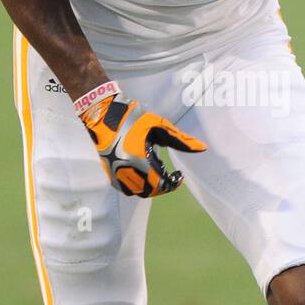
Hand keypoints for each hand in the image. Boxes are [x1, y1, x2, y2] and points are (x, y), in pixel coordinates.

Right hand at [80, 90, 205, 196]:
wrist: (102, 113)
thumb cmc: (132, 118)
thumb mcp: (159, 126)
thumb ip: (180, 140)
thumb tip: (202, 148)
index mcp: (139, 160)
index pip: (161, 184)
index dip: (173, 183)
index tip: (179, 176)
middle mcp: (125, 170)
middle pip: (149, 191)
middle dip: (162, 186)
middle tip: (169, 175)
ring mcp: (115, 173)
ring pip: (136, 191)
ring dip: (149, 187)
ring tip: (155, 173)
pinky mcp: (108, 172)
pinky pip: (124, 187)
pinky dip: (136, 185)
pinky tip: (141, 173)